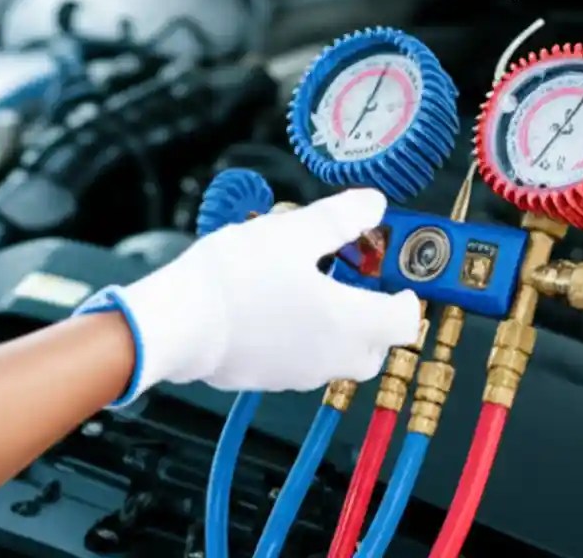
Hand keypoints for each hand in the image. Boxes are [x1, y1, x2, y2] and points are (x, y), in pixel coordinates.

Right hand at [79, 189, 421, 403]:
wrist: (176, 324)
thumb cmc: (235, 280)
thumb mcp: (293, 232)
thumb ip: (339, 218)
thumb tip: (373, 205)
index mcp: (351, 322)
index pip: (404, 320)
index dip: (406, 295)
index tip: (394, 274)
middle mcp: (333, 357)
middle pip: (375, 345)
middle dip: (371, 316)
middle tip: (352, 279)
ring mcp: (299, 374)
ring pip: (337, 355)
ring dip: (335, 326)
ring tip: (307, 288)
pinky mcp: (268, 379)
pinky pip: (301, 361)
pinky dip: (301, 338)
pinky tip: (273, 308)